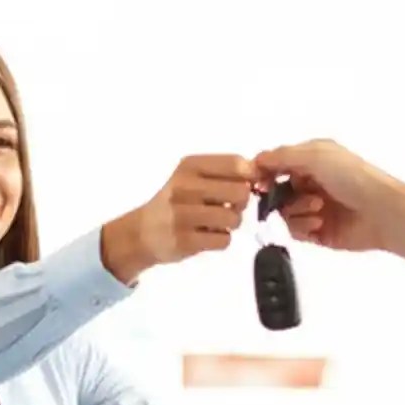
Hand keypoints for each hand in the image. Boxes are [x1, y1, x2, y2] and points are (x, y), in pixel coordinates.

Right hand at [102, 154, 255, 282]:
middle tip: (228, 207)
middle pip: (240, 192)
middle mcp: (185, 186)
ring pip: (234, 219)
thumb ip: (225, 172)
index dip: (251, 176)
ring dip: (231, 224)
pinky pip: (224, 240)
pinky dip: (221, 240)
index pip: (237, 163)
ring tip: (216, 223)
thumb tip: (262, 173)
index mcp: (190, 165)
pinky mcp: (185, 240)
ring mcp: (183, 214)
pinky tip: (207, 236)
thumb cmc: (176, 201)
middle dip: (241, 203)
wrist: (143, 232)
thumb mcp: (193, 177)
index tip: (247, 185)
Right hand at [254, 139, 402, 251]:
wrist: (382, 212)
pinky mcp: (318, 231)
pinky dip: (304, 227)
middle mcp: (311, 183)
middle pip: (276, 192)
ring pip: (284, 213)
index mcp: (311, 160)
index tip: (258, 183)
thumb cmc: (354, 178)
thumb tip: (255, 160)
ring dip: (297, 211)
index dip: (264, 174)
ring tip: (318, 209)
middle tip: (300, 195)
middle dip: (282, 195)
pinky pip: (295, 231)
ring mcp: (314, 208)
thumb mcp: (316, 155)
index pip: (276, 165)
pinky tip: (319, 223)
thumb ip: (282, 156)